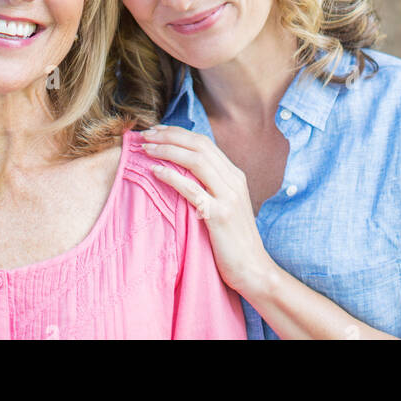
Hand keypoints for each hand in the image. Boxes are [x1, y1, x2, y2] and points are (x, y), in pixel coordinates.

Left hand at [140, 126, 273, 298]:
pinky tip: (155, 172)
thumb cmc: (234, 241)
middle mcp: (233, 180)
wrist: (254, 269)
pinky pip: (192, 189)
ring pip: (196, 160)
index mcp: (234, 175)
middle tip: (146, 135)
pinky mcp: (220, 215)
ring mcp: (228, 196)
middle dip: (170, 136)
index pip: (204, 143)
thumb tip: (183, 171)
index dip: (178, 133)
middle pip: (199, 146)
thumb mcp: (226, 205)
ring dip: (168, 150)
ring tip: (146, 149)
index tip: (156, 131)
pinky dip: (172, 176)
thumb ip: (211, 186)